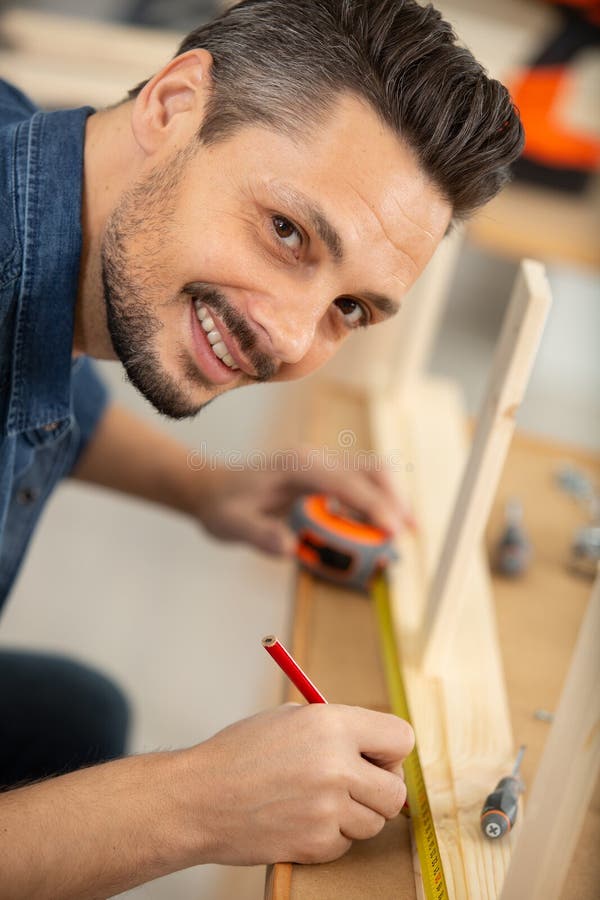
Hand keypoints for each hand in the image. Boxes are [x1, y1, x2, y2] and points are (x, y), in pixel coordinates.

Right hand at [184, 703, 413, 864]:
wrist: (199, 797)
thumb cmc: (241, 752)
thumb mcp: (291, 718)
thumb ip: (337, 727)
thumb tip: (376, 745)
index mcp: (333, 724)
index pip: (402, 738)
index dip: (391, 750)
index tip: (377, 756)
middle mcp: (336, 765)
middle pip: (396, 790)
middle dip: (379, 788)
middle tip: (354, 784)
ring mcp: (328, 808)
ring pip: (374, 822)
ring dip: (354, 815)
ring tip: (319, 800)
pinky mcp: (316, 844)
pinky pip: (346, 844)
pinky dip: (330, 836)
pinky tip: (302, 818)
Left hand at [191, 449, 413, 555]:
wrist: (213, 487)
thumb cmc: (223, 506)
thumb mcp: (232, 526)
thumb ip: (259, 536)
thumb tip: (289, 548)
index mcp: (297, 466)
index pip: (346, 482)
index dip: (373, 505)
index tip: (392, 530)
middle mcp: (315, 459)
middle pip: (369, 469)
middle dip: (394, 498)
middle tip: (408, 532)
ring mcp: (322, 465)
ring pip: (371, 473)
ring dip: (391, 498)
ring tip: (405, 531)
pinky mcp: (325, 476)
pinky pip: (361, 484)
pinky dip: (378, 502)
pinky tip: (382, 527)